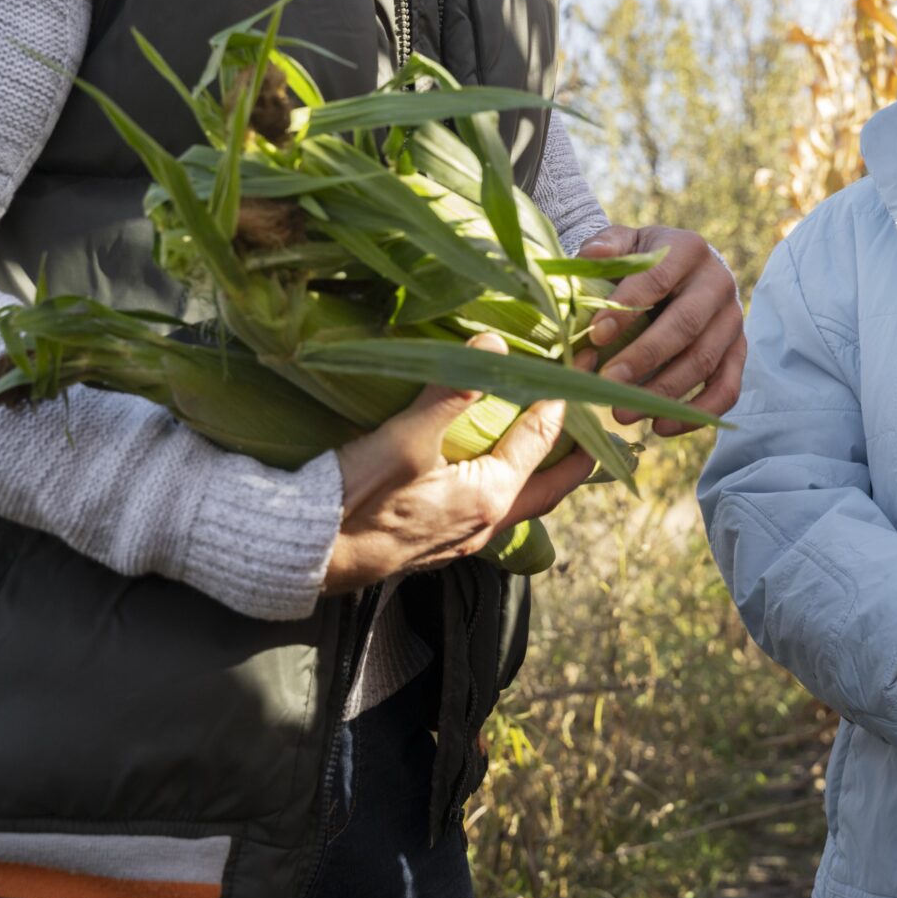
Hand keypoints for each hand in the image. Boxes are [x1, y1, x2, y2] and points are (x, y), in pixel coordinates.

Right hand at [323, 334, 593, 592]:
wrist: (303, 552)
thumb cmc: (354, 499)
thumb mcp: (405, 437)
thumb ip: (453, 390)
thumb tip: (494, 345)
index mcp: (490, 497)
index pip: (543, 440)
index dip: (564, 400)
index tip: (578, 368)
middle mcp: (485, 524)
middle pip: (549, 485)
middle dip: (573, 452)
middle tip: (593, 423)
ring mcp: (460, 538)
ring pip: (519, 499)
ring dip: (537, 468)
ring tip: (544, 438)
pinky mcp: (434, 541)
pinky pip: (488, 508)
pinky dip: (502, 480)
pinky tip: (484, 464)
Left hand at [579, 225, 745, 435]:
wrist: (681, 269)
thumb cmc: (643, 259)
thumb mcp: (624, 243)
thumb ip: (606, 247)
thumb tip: (594, 256)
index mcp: (688, 249)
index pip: (657, 279)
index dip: (626, 307)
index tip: (594, 335)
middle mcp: (718, 283)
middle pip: (685, 325)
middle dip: (643, 357)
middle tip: (606, 382)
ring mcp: (732, 320)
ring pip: (704, 361)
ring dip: (663, 392)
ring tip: (622, 414)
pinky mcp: (738, 352)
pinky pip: (727, 389)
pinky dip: (697, 413)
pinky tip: (660, 427)